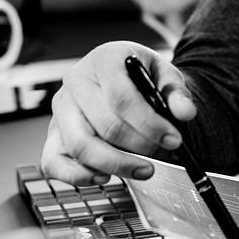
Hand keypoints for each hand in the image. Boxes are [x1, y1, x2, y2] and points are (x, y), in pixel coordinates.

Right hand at [41, 42, 196, 184]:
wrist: (119, 74)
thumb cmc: (138, 74)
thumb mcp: (162, 73)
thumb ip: (176, 92)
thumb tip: (185, 113)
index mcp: (103, 61)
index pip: (121, 97)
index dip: (149, 123)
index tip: (173, 139)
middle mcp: (75, 83)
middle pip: (104, 125)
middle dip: (140, 146)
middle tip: (165, 154)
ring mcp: (60, 110)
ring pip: (80, 146)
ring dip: (115, 165)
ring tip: (144, 170)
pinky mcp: (53, 134)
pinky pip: (53, 162)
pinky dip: (77, 176)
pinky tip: (105, 177)